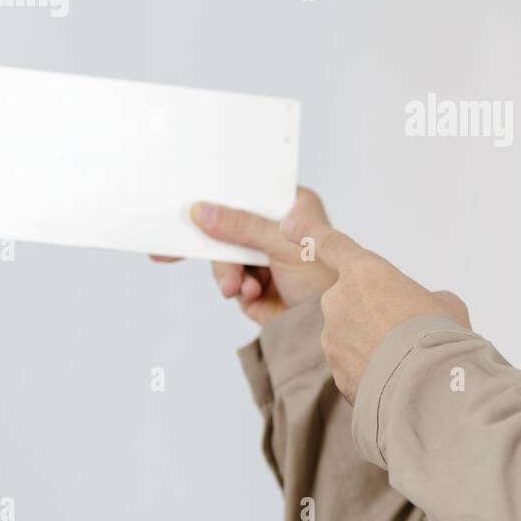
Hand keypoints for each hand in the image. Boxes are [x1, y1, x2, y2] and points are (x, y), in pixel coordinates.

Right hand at [150, 186, 337, 325]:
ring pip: (226, 257)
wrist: (336, 327)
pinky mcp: (258, 287)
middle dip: (216, 245)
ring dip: (228, 272)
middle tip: (183, 250)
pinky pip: (232, 281)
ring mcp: (266, 259)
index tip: (189, 202)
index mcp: (290, 206)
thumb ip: (241, 227)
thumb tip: (202, 211)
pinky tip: (250, 293)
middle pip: (231, 227)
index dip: (219, 198)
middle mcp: (277, 229)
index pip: (248, 193)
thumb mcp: (282, 244)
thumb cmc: (330, 277)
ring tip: (237, 286)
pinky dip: (237, 289)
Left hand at [279, 214, 469, 404]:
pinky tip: (394, 379)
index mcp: (365, 272)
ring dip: (370, 346)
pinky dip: (368, 371)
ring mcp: (333, 337)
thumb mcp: (444, 303)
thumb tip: (420, 312)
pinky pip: (350, 365)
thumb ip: (422, 299)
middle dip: (369, 316)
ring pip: (348, 337)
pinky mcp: (334, 370)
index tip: (288, 224)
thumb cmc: (438, 335)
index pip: (331, 245)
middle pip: (349, 302)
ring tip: (403, 360)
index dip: (310, 233)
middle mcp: (339, 300)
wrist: (427, 383)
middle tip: (403, 333)